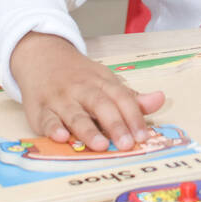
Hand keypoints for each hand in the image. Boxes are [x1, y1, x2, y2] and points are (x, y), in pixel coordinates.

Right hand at [10, 32, 164, 151]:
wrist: (43, 56)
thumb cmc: (79, 76)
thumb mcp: (106, 81)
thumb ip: (131, 97)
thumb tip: (160, 100)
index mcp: (102, 82)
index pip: (121, 98)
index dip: (133, 117)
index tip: (143, 136)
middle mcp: (82, 90)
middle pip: (100, 106)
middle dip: (115, 125)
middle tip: (126, 145)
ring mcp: (60, 99)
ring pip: (75, 115)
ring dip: (87, 130)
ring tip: (100, 145)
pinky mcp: (40, 109)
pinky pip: (47, 119)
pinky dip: (53, 128)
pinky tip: (61, 137)